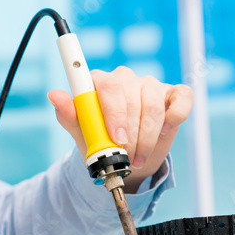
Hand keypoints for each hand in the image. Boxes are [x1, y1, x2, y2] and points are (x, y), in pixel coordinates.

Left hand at [48, 66, 192, 192]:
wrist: (125, 155)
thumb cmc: (101, 139)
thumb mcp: (83, 132)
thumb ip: (68, 114)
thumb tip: (53, 95)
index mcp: (101, 81)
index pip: (108, 86)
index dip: (114, 113)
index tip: (116, 139)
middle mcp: (126, 78)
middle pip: (133, 100)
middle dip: (131, 135)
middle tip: (126, 157)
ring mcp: (150, 84)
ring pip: (154, 107)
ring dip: (148, 138)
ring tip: (138, 157)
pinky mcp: (174, 93)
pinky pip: (181, 100)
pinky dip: (174, 119)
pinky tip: (165, 132)